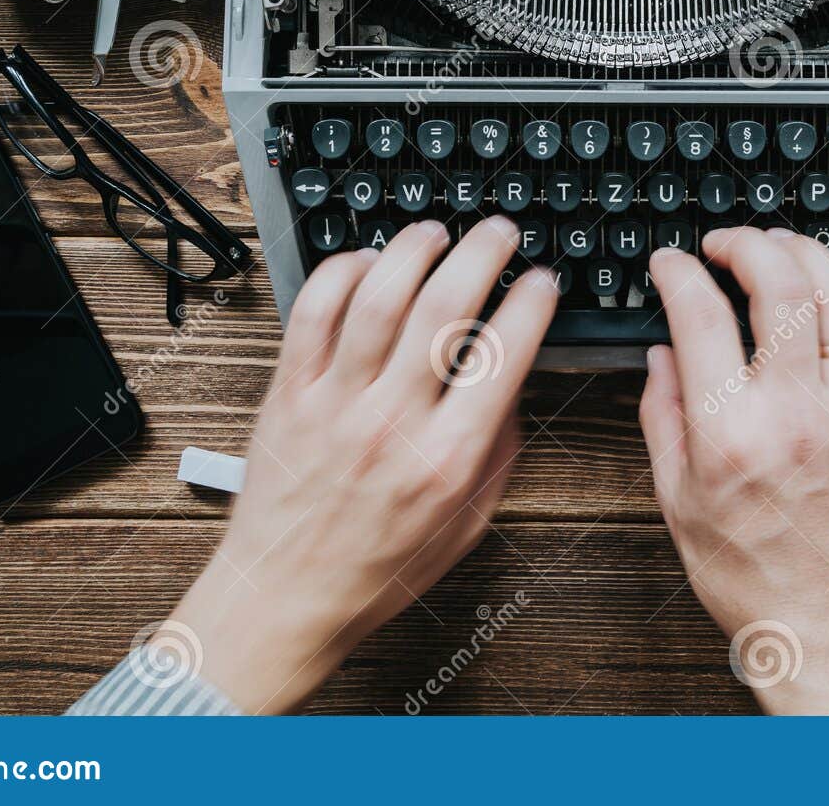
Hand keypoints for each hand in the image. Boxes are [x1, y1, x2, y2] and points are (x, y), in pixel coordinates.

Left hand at [160, 217, 556, 712]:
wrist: (287, 597)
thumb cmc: (377, 567)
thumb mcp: (467, 523)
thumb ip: (497, 451)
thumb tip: (512, 383)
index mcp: (447, 457)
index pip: (503, 354)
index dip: (531, 303)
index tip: (541, 282)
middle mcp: (391, 422)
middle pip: (443, 308)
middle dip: (481, 253)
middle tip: (497, 232)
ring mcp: (335, 402)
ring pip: (377, 297)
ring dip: (413, 250)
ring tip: (434, 233)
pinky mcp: (288, 393)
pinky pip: (313, 312)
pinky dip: (342, 273)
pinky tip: (366, 263)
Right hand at [640, 227, 828, 713]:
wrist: (815, 620)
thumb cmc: (744, 569)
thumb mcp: (673, 495)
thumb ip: (663, 414)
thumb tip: (662, 353)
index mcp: (729, 432)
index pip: (700, 317)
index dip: (677, 273)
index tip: (668, 264)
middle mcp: (793, 414)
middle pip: (781, 290)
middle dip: (746, 245)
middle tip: (724, 244)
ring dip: (812, 257)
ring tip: (782, 248)